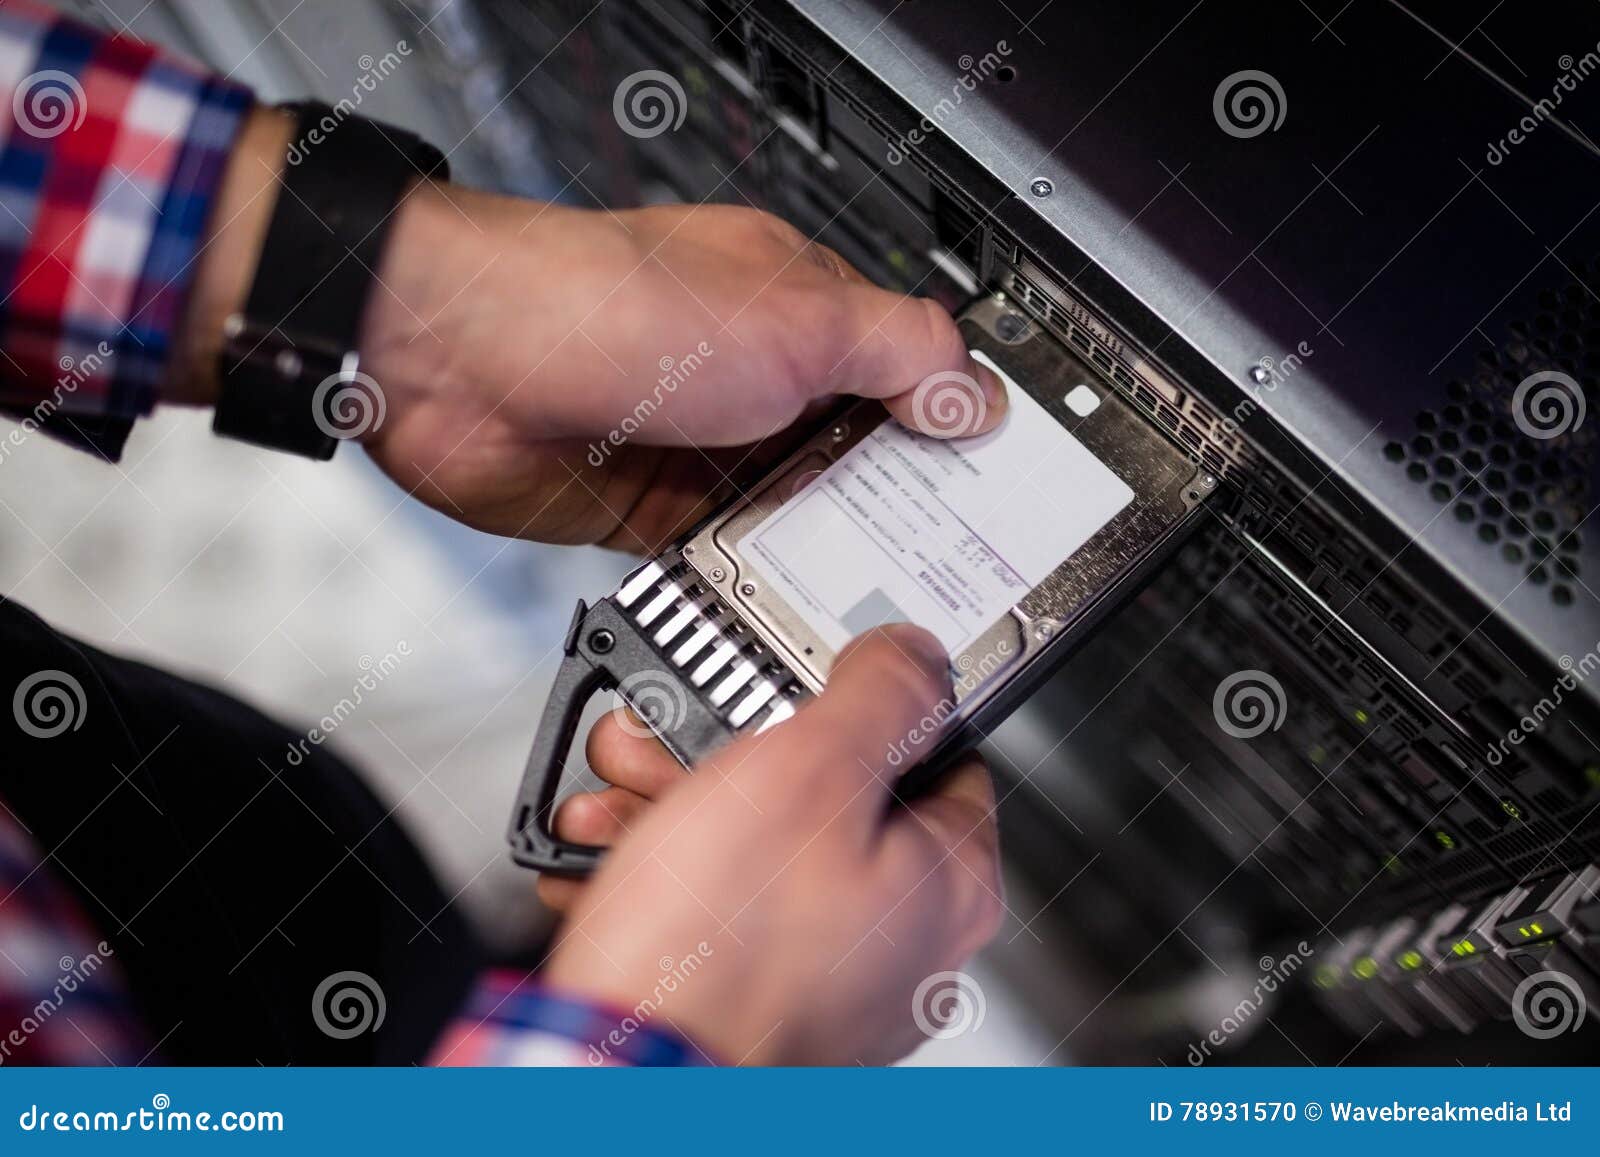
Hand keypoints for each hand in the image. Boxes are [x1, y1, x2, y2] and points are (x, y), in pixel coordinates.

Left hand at [176, 110, 1007, 551]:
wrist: (453, 360)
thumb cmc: (605, 302)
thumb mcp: (797, 318)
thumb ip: (898, 354)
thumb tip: (975, 392)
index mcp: (801, 312)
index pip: (904, 374)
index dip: (949, 431)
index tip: (992, 493)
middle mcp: (754, 378)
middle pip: (851, 458)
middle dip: (892, 509)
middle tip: (944, 568)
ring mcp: (701, 446)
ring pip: (789, 518)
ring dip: (817, 554)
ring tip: (867, 602)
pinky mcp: (647, 510)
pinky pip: (719, 559)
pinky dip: (743, 583)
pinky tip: (775, 607)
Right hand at [540, 624, 1003, 1064]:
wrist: (613, 1076)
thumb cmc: (718, 950)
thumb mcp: (812, 772)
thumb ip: (883, 696)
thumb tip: (921, 655)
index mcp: (946, 884)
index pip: (940, 749)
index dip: (867, 699)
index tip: (807, 678)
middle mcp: (902, 940)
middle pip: (834, 796)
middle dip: (739, 750)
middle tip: (682, 733)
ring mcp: (828, 976)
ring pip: (762, 848)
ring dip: (682, 804)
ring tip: (625, 797)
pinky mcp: (755, 998)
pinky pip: (720, 909)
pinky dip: (666, 874)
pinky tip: (614, 860)